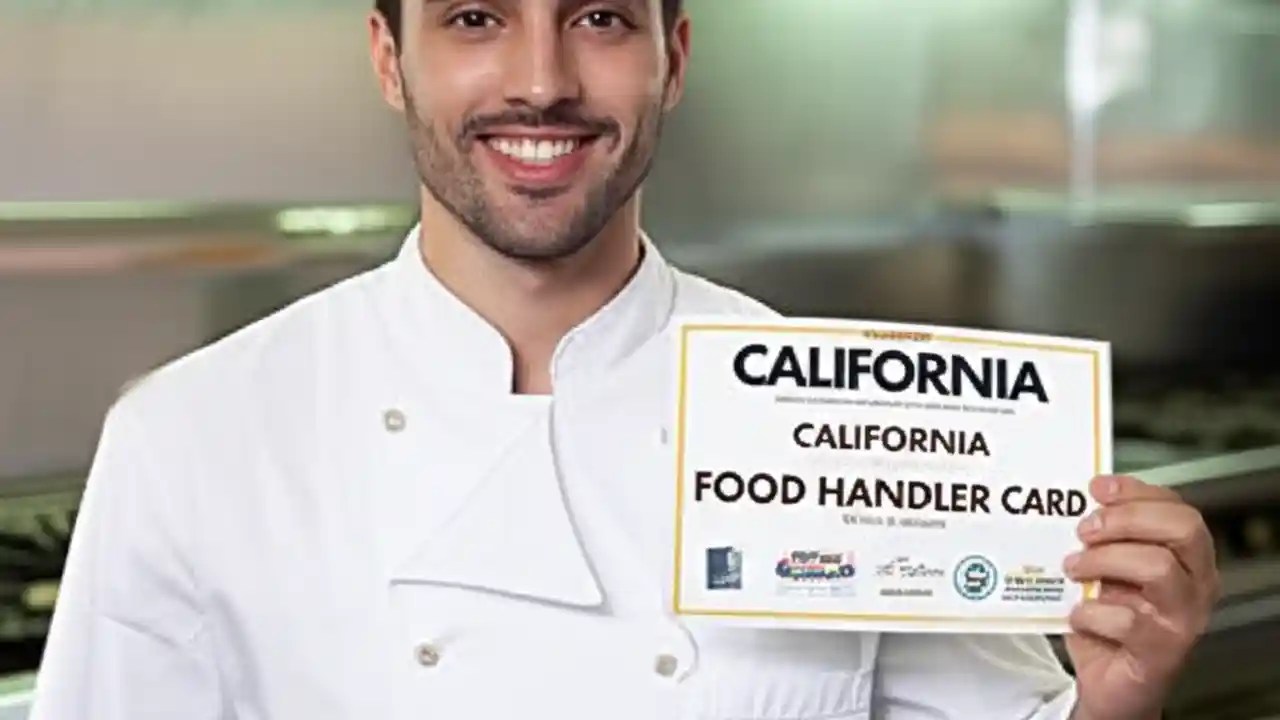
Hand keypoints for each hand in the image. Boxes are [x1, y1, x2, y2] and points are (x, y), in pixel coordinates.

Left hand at [1063, 475, 1220, 719]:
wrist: (1110, 681)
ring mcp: (1184, 619)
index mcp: (1187, 557)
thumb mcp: (1108, 568)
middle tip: (1085, 530)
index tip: (1096, 487)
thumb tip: (1081, 502)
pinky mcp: (1162, 652)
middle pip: (1182, 529)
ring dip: (1105, 561)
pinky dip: (1093, 612)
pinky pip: (1129, 620)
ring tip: (1074, 569)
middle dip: (1126, 519)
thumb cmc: (1110, 619)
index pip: (1177, 508)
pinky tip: (1078, 613)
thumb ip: (1105, 538)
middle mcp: (1196, 584)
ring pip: (1158, 568)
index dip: (1136, 492)